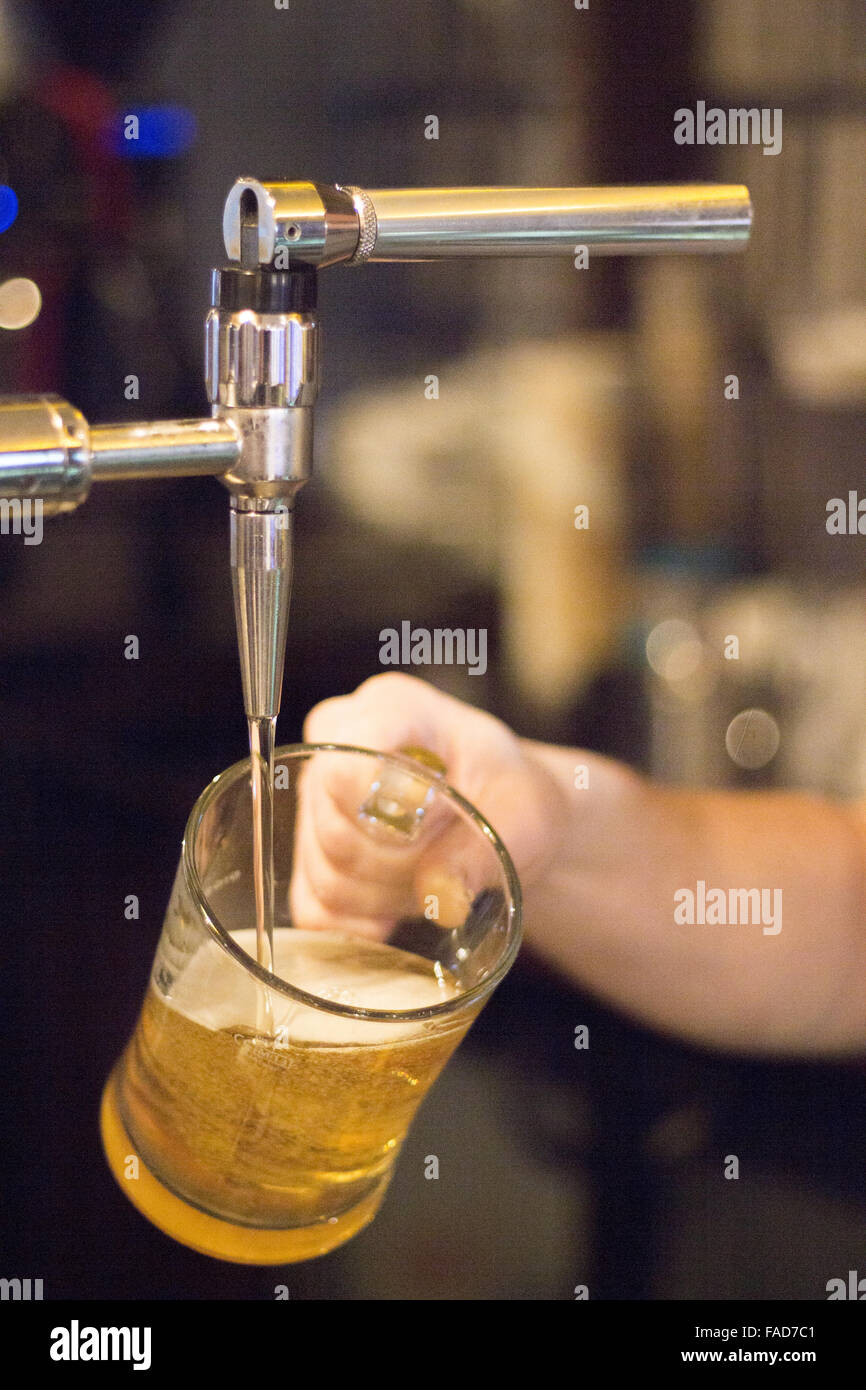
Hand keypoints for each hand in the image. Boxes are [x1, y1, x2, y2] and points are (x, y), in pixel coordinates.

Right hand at [291, 673, 568, 938]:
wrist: (498, 819)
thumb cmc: (507, 798)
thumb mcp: (521, 813)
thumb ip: (480, 849)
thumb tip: (438, 897)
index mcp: (390, 709)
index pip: (347, 764)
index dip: (385, 808)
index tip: (441, 816)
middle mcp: (334, 745)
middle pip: (337, 832)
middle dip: (404, 863)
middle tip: (451, 848)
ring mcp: (309, 801)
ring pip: (327, 877)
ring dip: (390, 897)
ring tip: (432, 870)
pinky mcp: (303, 857)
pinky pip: (314, 911)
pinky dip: (363, 925)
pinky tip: (399, 907)